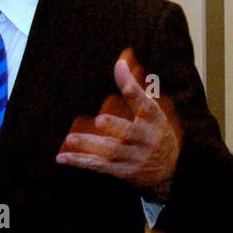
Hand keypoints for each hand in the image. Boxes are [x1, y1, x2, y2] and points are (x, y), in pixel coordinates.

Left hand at [55, 52, 179, 199]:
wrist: (169, 172)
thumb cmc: (155, 133)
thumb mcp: (152, 111)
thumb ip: (135, 88)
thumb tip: (121, 60)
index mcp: (154, 120)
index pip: (146, 103)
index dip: (134, 89)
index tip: (124, 75)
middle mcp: (145, 139)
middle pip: (129, 132)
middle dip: (115, 126)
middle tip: (100, 120)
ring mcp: (134, 157)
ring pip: (110, 151)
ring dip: (89, 145)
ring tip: (70, 139)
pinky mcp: (122, 172)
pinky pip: (99, 166)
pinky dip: (80, 162)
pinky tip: (62, 157)